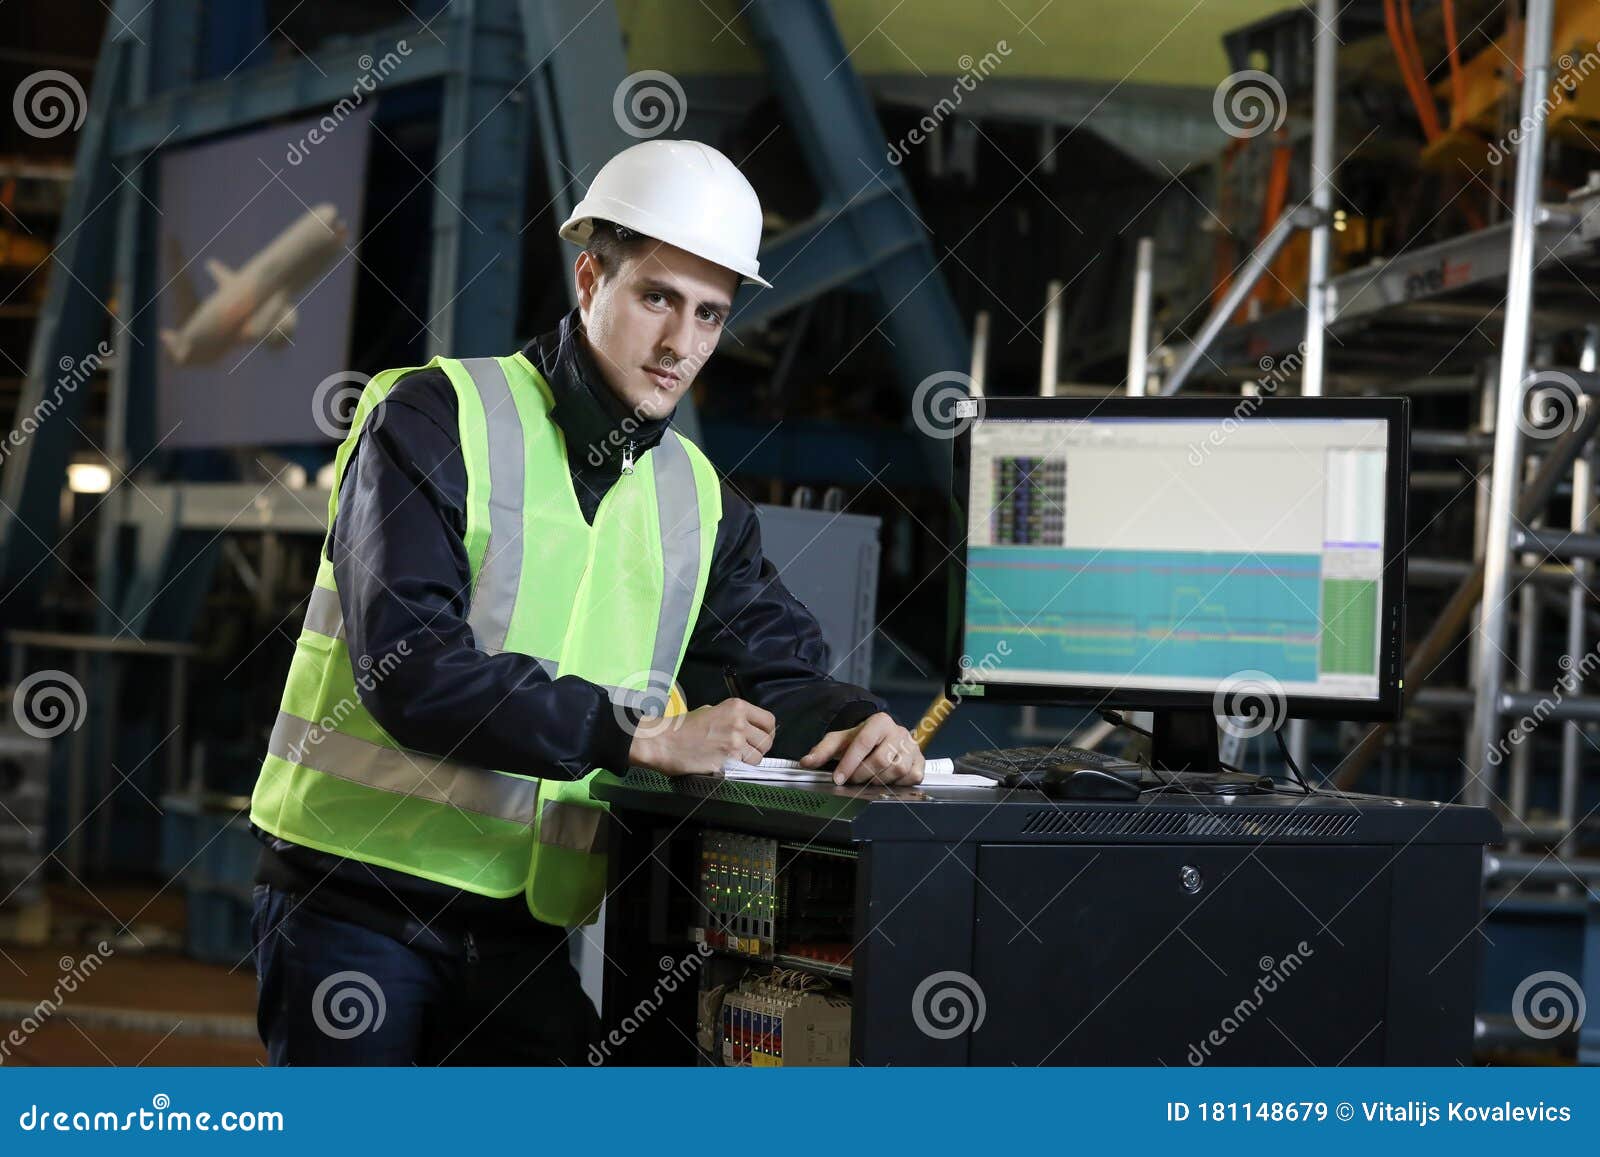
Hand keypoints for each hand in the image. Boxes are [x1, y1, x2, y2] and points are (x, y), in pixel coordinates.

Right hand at [628, 698, 774, 774]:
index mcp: (736, 707)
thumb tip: (747, 727)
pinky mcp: (727, 762)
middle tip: (748, 751)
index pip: (769, 721)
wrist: (664, 741)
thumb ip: (732, 717)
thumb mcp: (710, 710)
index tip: (762, 737)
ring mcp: (734, 744)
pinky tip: (725, 765)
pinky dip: (738, 769)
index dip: (767, 731)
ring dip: (749, 761)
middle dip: (760, 748)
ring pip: (758, 758)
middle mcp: (739, 723)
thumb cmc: (682, 727)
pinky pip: (744, 769)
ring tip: (734, 759)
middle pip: (766, 741)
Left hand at [800, 712, 924, 785]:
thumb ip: (823, 750)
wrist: (883, 736)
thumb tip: (806, 762)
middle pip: (881, 759)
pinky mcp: (920, 761)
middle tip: (852, 780)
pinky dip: (898, 783)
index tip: (838, 778)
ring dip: (879, 780)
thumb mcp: (841, 739)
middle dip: (862, 774)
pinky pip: (912, 777)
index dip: (849, 763)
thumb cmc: (861, 738)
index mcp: (879, 722)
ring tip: (868, 780)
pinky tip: (887, 780)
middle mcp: (899, 732)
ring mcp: (912, 747)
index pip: (863, 743)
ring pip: (897, 770)